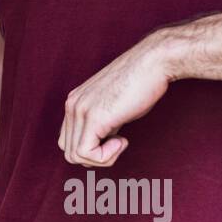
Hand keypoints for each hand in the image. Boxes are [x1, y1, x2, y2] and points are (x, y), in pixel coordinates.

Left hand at [58, 33, 176, 167]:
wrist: (154, 63)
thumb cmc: (142, 84)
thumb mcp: (115, 108)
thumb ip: (103, 125)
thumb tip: (103, 145)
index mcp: (74, 102)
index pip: (68, 141)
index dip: (92, 149)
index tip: (114, 140)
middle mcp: (72, 105)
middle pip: (69, 151)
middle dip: (96, 157)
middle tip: (119, 144)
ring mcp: (80, 110)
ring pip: (75, 156)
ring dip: (102, 158)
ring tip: (121, 141)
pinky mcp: (94, 117)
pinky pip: (86, 154)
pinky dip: (106, 157)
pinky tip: (123, 140)